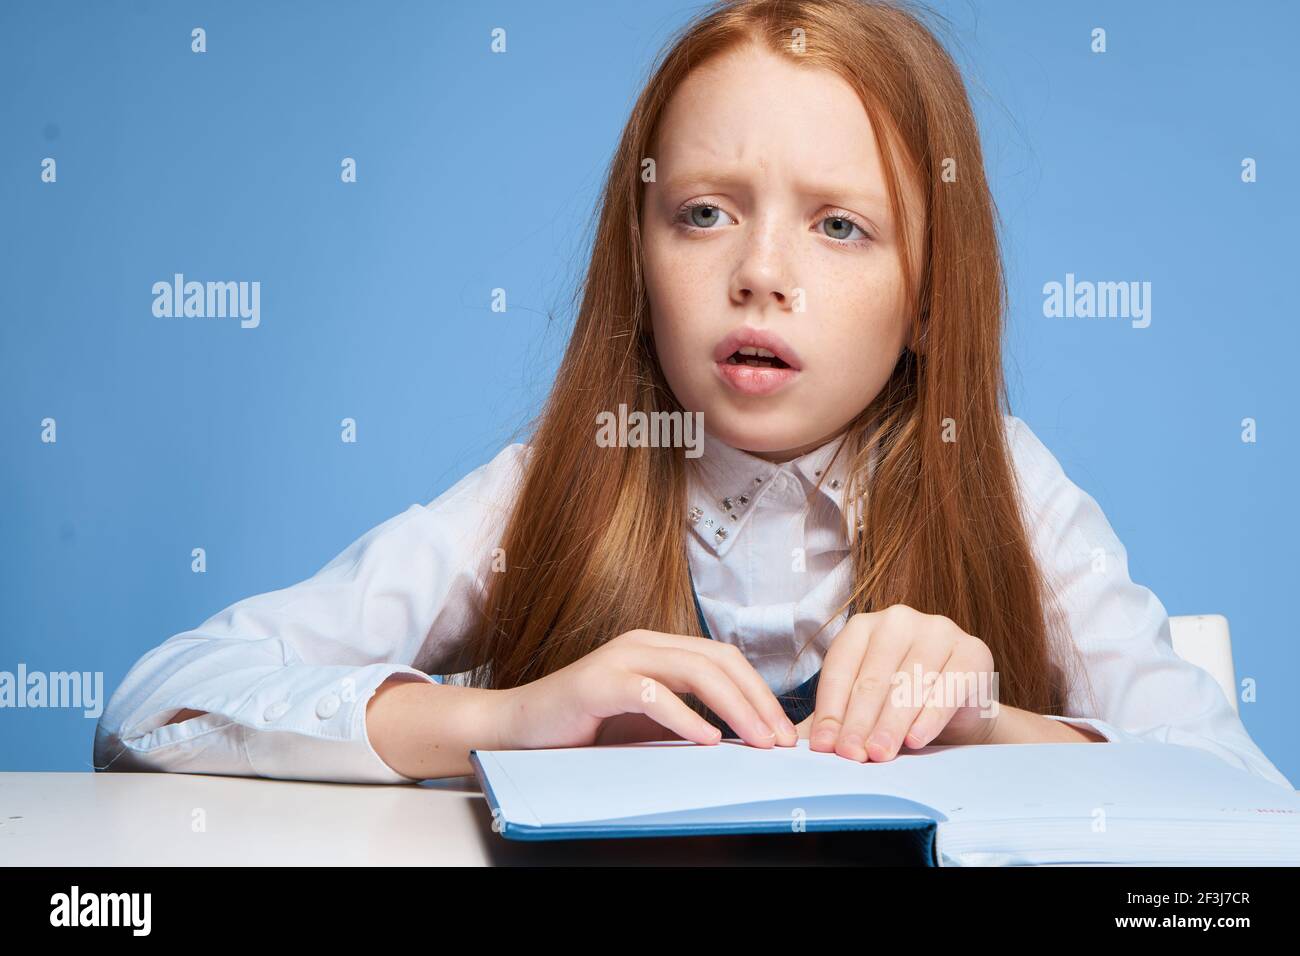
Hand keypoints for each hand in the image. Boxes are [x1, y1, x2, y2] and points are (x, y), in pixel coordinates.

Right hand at [496, 629, 800, 750]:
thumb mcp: (645, 724)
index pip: (724, 659)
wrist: (516, 730)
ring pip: (695, 671)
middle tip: (780, 740)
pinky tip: (707, 739)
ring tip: (756, 740)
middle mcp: (643, 644)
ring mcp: (620, 659)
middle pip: (718, 661)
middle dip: (757, 700)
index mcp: (658, 649)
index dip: (759, 692)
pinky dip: (685, 717)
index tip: (783, 732)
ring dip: (734, 708)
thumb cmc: (582, 729)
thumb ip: (687, 721)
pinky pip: (652, 694)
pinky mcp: (597, 683)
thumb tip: (742, 741)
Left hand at [801, 604, 998, 761]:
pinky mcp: (973, 651)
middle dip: (858, 721)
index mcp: (863, 627)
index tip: (824, 746)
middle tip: (850, 755)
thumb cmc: (900, 705)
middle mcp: (898, 620)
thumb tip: (792, 745)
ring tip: (878, 753)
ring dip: (891, 723)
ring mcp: (938, 630)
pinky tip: (916, 739)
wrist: (958, 710)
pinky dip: (929, 716)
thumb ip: (831, 720)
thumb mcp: (861, 708)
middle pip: (873, 677)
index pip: (840, 669)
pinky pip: (948, 687)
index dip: (830, 711)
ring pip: (908, 683)